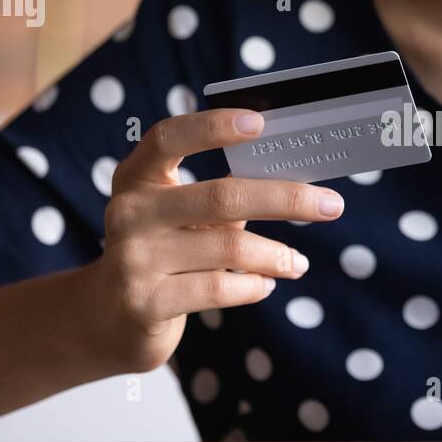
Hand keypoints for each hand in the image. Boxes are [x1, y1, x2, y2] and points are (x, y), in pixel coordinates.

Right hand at [87, 107, 345, 372]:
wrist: (109, 318)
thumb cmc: (163, 251)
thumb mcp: (180, 216)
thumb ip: (222, 196)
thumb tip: (295, 181)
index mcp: (136, 177)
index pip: (169, 137)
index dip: (213, 126)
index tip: (261, 122)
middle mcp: (129, 212)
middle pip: (221, 197)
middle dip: (287, 199)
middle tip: (332, 205)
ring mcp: (133, 258)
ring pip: (230, 247)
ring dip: (277, 255)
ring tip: (298, 263)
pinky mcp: (146, 302)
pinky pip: (219, 288)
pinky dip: (253, 285)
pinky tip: (265, 284)